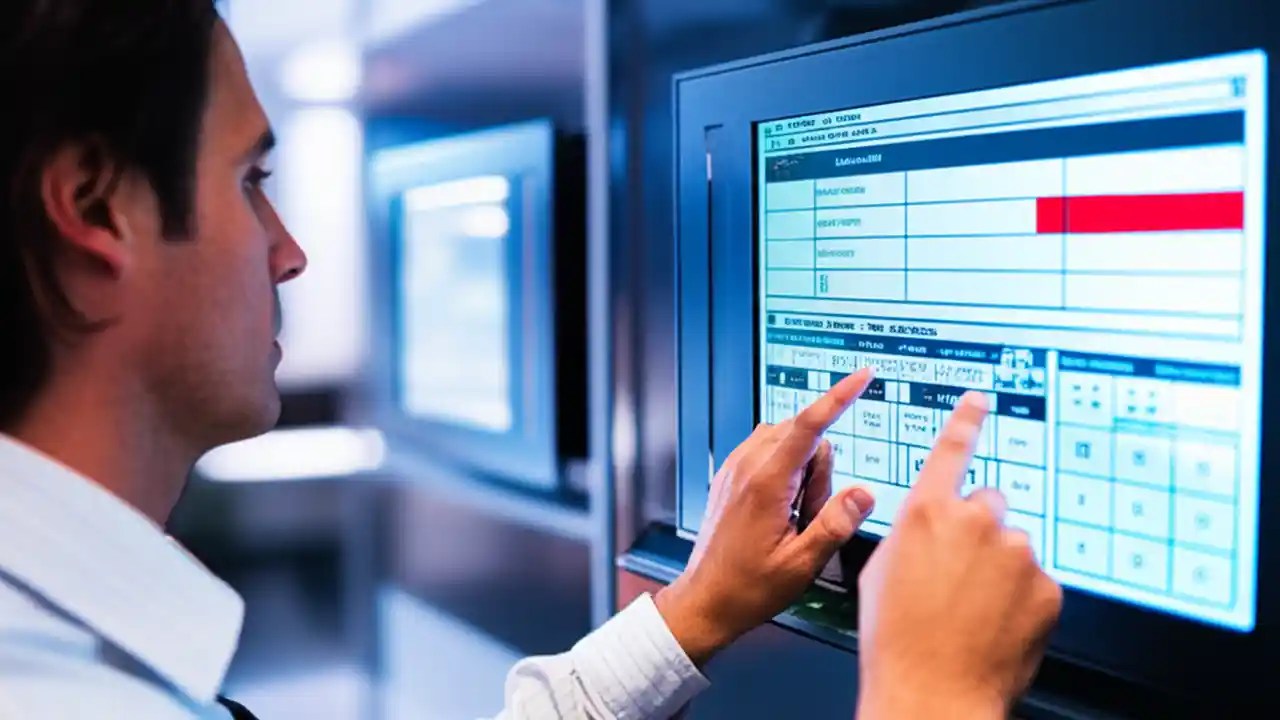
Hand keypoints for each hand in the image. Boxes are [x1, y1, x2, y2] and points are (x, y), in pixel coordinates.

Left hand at [655, 369, 877, 665]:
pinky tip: (781, 513)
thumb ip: (835, 523)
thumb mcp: (802, 564)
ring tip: (793, 520)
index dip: (839, 397)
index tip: (861, 377)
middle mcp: (746, 466)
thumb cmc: (748, 587)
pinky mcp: (730, 476)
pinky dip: (785, 475)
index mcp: (765, 483)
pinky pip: (769, 454)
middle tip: (809, 516)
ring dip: (802, 473)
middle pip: (804, 437)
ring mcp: (735, 468)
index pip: (809, 425)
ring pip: (788, 443)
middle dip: (820, 470)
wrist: (705, 600)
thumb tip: (863, 494)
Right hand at [856, 391, 1062, 719]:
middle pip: (990, 503)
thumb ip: (911, 534)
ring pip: (1013, 545)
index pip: (952, 450)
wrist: (932, 691)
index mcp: (926, 512)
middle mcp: (975, 522)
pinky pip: (1036, 580)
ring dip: (1000, 568)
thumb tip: (929, 528)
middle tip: (961, 572)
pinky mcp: (1046, 585)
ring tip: (975, 608)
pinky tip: (996, 623)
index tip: (980, 400)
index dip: (967, 421)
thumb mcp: (881, 571)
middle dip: (980, 529)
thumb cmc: (896, 638)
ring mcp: (1016, 552)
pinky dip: (1021, 598)